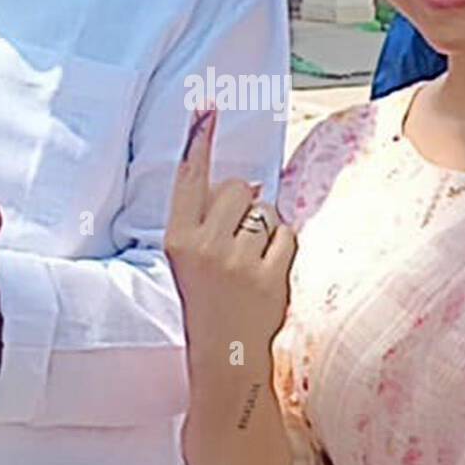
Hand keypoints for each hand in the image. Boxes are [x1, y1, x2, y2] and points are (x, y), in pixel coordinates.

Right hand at [165, 108, 296, 397]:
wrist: (225, 356)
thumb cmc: (208, 301)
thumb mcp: (190, 259)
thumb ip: (208, 221)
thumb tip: (247, 185)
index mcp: (178, 239)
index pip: (189, 179)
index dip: (199, 142)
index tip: (205, 109)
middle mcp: (204, 246)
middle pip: (237, 189)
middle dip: (244, 204)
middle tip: (236, 241)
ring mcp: (237, 261)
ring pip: (265, 211)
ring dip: (265, 228)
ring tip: (251, 261)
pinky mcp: (268, 275)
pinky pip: (287, 235)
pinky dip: (283, 248)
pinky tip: (268, 271)